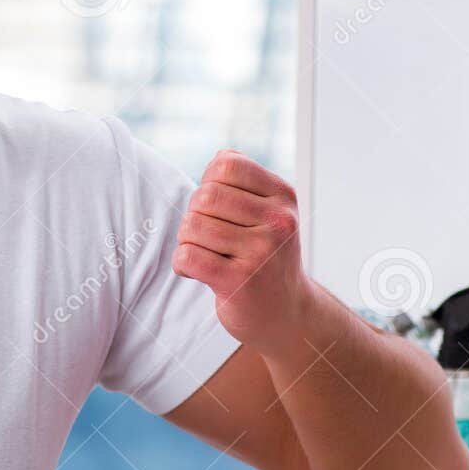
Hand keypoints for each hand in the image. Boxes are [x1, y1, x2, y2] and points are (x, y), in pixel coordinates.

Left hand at [172, 149, 319, 345]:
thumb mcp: (269, 212)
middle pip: (205, 196)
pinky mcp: (240, 282)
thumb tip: (219, 156)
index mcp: (283, 197)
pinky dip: (182, 264)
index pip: (226, 164)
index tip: (217, 206)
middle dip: (195, 213)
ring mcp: (261, 252)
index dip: (208, 182)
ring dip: (187, 240)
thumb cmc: (267, 257)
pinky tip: (196, 271)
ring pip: (193, 225)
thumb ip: (245, 181)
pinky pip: (187, 256)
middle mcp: (278, 222)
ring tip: (204, 253)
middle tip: (207, 235)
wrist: (287, 313)